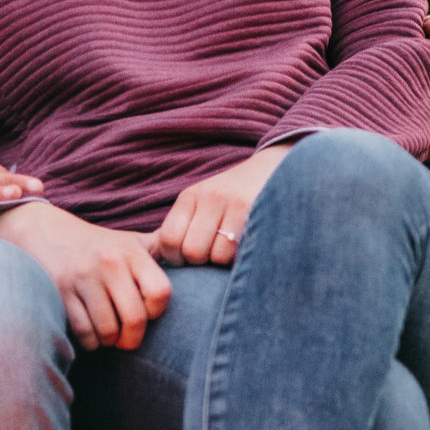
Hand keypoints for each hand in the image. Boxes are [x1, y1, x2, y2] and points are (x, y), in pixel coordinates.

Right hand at [0, 201, 171, 349]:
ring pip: (108, 331)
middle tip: (127, 340)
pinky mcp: (59, 293)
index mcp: (131, 252)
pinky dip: (90, 341)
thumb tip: (196, 258)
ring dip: (109, 341)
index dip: (157, 312)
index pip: (160, 293)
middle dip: (133, 339)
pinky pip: (83, 333)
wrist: (43, 231)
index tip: (148, 314)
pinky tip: (90, 333)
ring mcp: (82, 278)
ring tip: (107, 334)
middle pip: (135, 319)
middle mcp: (109, 263)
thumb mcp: (129, 241)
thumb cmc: (95, 245)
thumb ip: (160, 251)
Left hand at [153, 143, 289, 265]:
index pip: (168, 240)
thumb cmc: (233, 197)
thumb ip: (180, 227)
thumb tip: (153, 256)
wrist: (276, 167)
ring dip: (225, 262)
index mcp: (190, 197)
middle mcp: (210, 197)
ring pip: (218, 256)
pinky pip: (241, 251)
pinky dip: (242, 257)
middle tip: (215, 254)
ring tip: (233, 248)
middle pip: (193, 252)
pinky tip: (247, 246)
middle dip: (203, 262)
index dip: (177, 259)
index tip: (189, 259)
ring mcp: (234, 203)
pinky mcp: (257, 211)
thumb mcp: (202, 203)